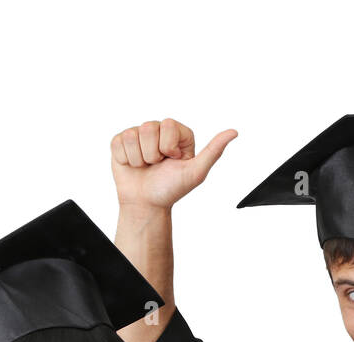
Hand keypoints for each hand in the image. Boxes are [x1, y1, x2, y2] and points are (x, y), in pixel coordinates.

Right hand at [111, 119, 236, 210]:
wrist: (147, 204)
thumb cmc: (171, 188)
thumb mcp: (196, 171)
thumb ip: (214, 150)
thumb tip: (234, 132)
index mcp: (178, 133)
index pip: (168, 125)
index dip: (168, 147)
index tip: (171, 160)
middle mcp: (159, 130)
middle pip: (149, 128)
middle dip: (153, 154)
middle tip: (157, 165)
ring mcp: (139, 134)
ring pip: (133, 135)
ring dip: (139, 158)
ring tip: (145, 167)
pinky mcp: (121, 141)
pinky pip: (119, 142)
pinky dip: (126, 159)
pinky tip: (133, 166)